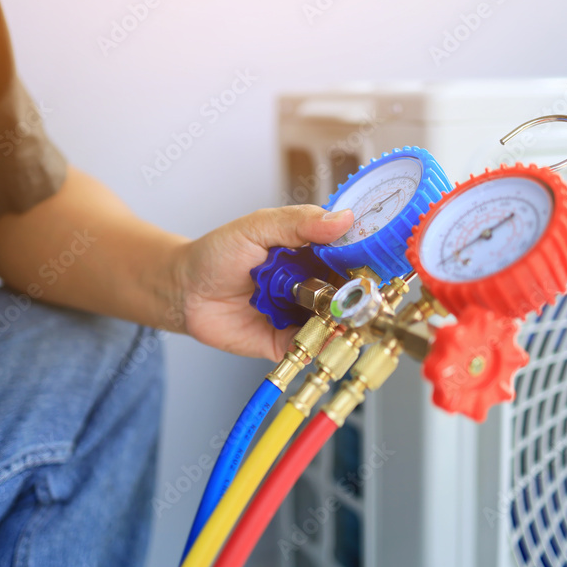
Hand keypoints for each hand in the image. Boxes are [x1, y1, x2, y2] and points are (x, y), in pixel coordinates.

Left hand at [173, 206, 353, 360]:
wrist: (183, 290)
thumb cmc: (217, 254)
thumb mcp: (257, 227)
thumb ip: (299, 222)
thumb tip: (343, 219)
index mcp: (311, 252)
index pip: (350, 254)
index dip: (368, 258)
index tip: (383, 260)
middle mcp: (312, 284)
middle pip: (350, 292)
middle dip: (363, 295)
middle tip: (370, 294)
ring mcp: (301, 314)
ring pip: (337, 321)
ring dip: (348, 321)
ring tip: (352, 316)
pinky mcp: (287, 341)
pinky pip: (313, 347)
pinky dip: (324, 345)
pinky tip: (329, 337)